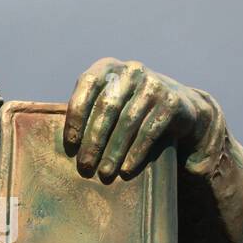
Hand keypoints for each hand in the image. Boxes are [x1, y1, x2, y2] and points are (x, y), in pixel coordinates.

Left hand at [64, 58, 213, 181]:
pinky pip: (149, 131)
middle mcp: (131, 70)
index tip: (70, 146)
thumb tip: (64, 146)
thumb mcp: (109, 102)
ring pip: (128, 121)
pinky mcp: (171, 101)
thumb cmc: (129, 108)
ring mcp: (153, 83)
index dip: (76, 116)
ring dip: (114, 151)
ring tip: (104, 174)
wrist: (177, 106)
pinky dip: (136, 153)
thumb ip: (89, 112)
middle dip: (94, 140)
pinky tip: (126, 170)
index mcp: (108, 68)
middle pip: (108, 107)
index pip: (87, 86)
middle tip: (85, 167)